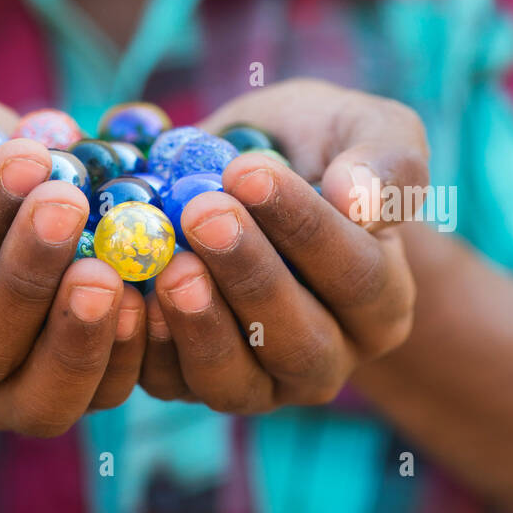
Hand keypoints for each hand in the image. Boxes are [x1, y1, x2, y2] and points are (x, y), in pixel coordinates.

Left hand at [140, 79, 424, 411]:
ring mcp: (258, 380)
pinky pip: (168, 380)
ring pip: (233, 378)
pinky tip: (126, 291)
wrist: (247, 176)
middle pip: (297, 339)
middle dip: (248, 274)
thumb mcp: (366, 130)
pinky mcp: (190, 382)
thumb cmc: (318, 146)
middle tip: (204, 212)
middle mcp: (327, 356)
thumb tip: (363, 202)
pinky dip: (144, 343)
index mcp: (382, 302)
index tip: (252, 174)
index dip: (304, 227)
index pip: (355, 276)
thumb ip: (386, 163)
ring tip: (170, 261)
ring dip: (199, 321)